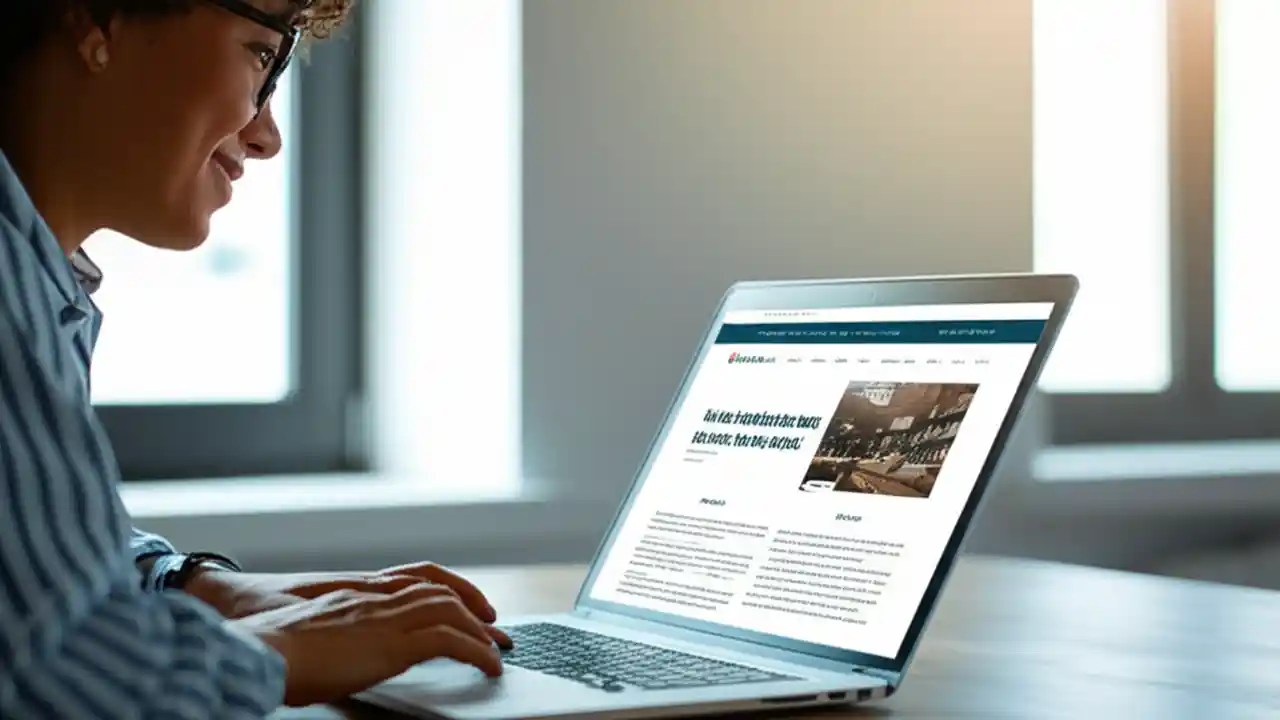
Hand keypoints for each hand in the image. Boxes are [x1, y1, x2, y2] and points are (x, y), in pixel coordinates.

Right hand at [236, 583, 503, 706]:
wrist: (257, 649)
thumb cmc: (267, 649)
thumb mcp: (303, 633)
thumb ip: (326, 635)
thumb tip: (323, 655)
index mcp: (354, 594)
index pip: (412, 581)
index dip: (443, 591)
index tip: (462, 607)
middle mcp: (374, 598)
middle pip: (438, 591)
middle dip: (470, 607)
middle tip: (493, 628)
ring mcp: (385, 618)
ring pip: (450, 611)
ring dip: (479, 631)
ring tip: (497, 651)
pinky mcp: (392, 644)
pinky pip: (450, 641)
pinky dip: (477, 652)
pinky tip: (489, 667)